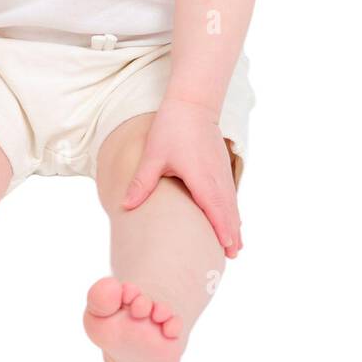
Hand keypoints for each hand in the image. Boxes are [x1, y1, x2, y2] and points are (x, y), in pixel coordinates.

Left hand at [121, 97, 242, 255]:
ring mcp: (222, 171)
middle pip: (228, 211)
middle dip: (232, 234)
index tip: (227, 248)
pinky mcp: (221, 166)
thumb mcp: (154, 156)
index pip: (215, 210)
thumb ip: (142, 182)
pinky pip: (230, 194)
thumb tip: (125, 206)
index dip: (222, 230)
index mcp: (201, 178)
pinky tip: (232, 219)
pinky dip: (233, 210)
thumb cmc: (172, 128)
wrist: (192, 103)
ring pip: (232, 203)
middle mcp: (216, 177)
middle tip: (233, 257)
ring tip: (236, 247)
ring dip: (235, 224)